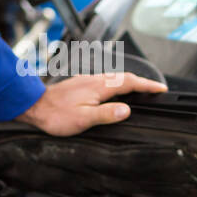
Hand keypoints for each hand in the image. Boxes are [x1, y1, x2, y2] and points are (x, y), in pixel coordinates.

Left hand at [17, 72, 167, 135]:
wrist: (35, 106)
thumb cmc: (56, 115)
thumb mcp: (83, 119)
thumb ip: (106, 114)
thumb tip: (127, 110)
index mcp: (99, 87)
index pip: (130, 83)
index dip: (147, 86)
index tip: (161, 89)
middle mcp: (95, 80)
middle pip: (125, 77)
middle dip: (142, 82)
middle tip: (155, 89)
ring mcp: (87, 80)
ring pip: (115, 77)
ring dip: (130, 82)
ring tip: (140, 89)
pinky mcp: (81, 83)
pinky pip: (105, 80)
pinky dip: (117, 83)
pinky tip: (115, 91)